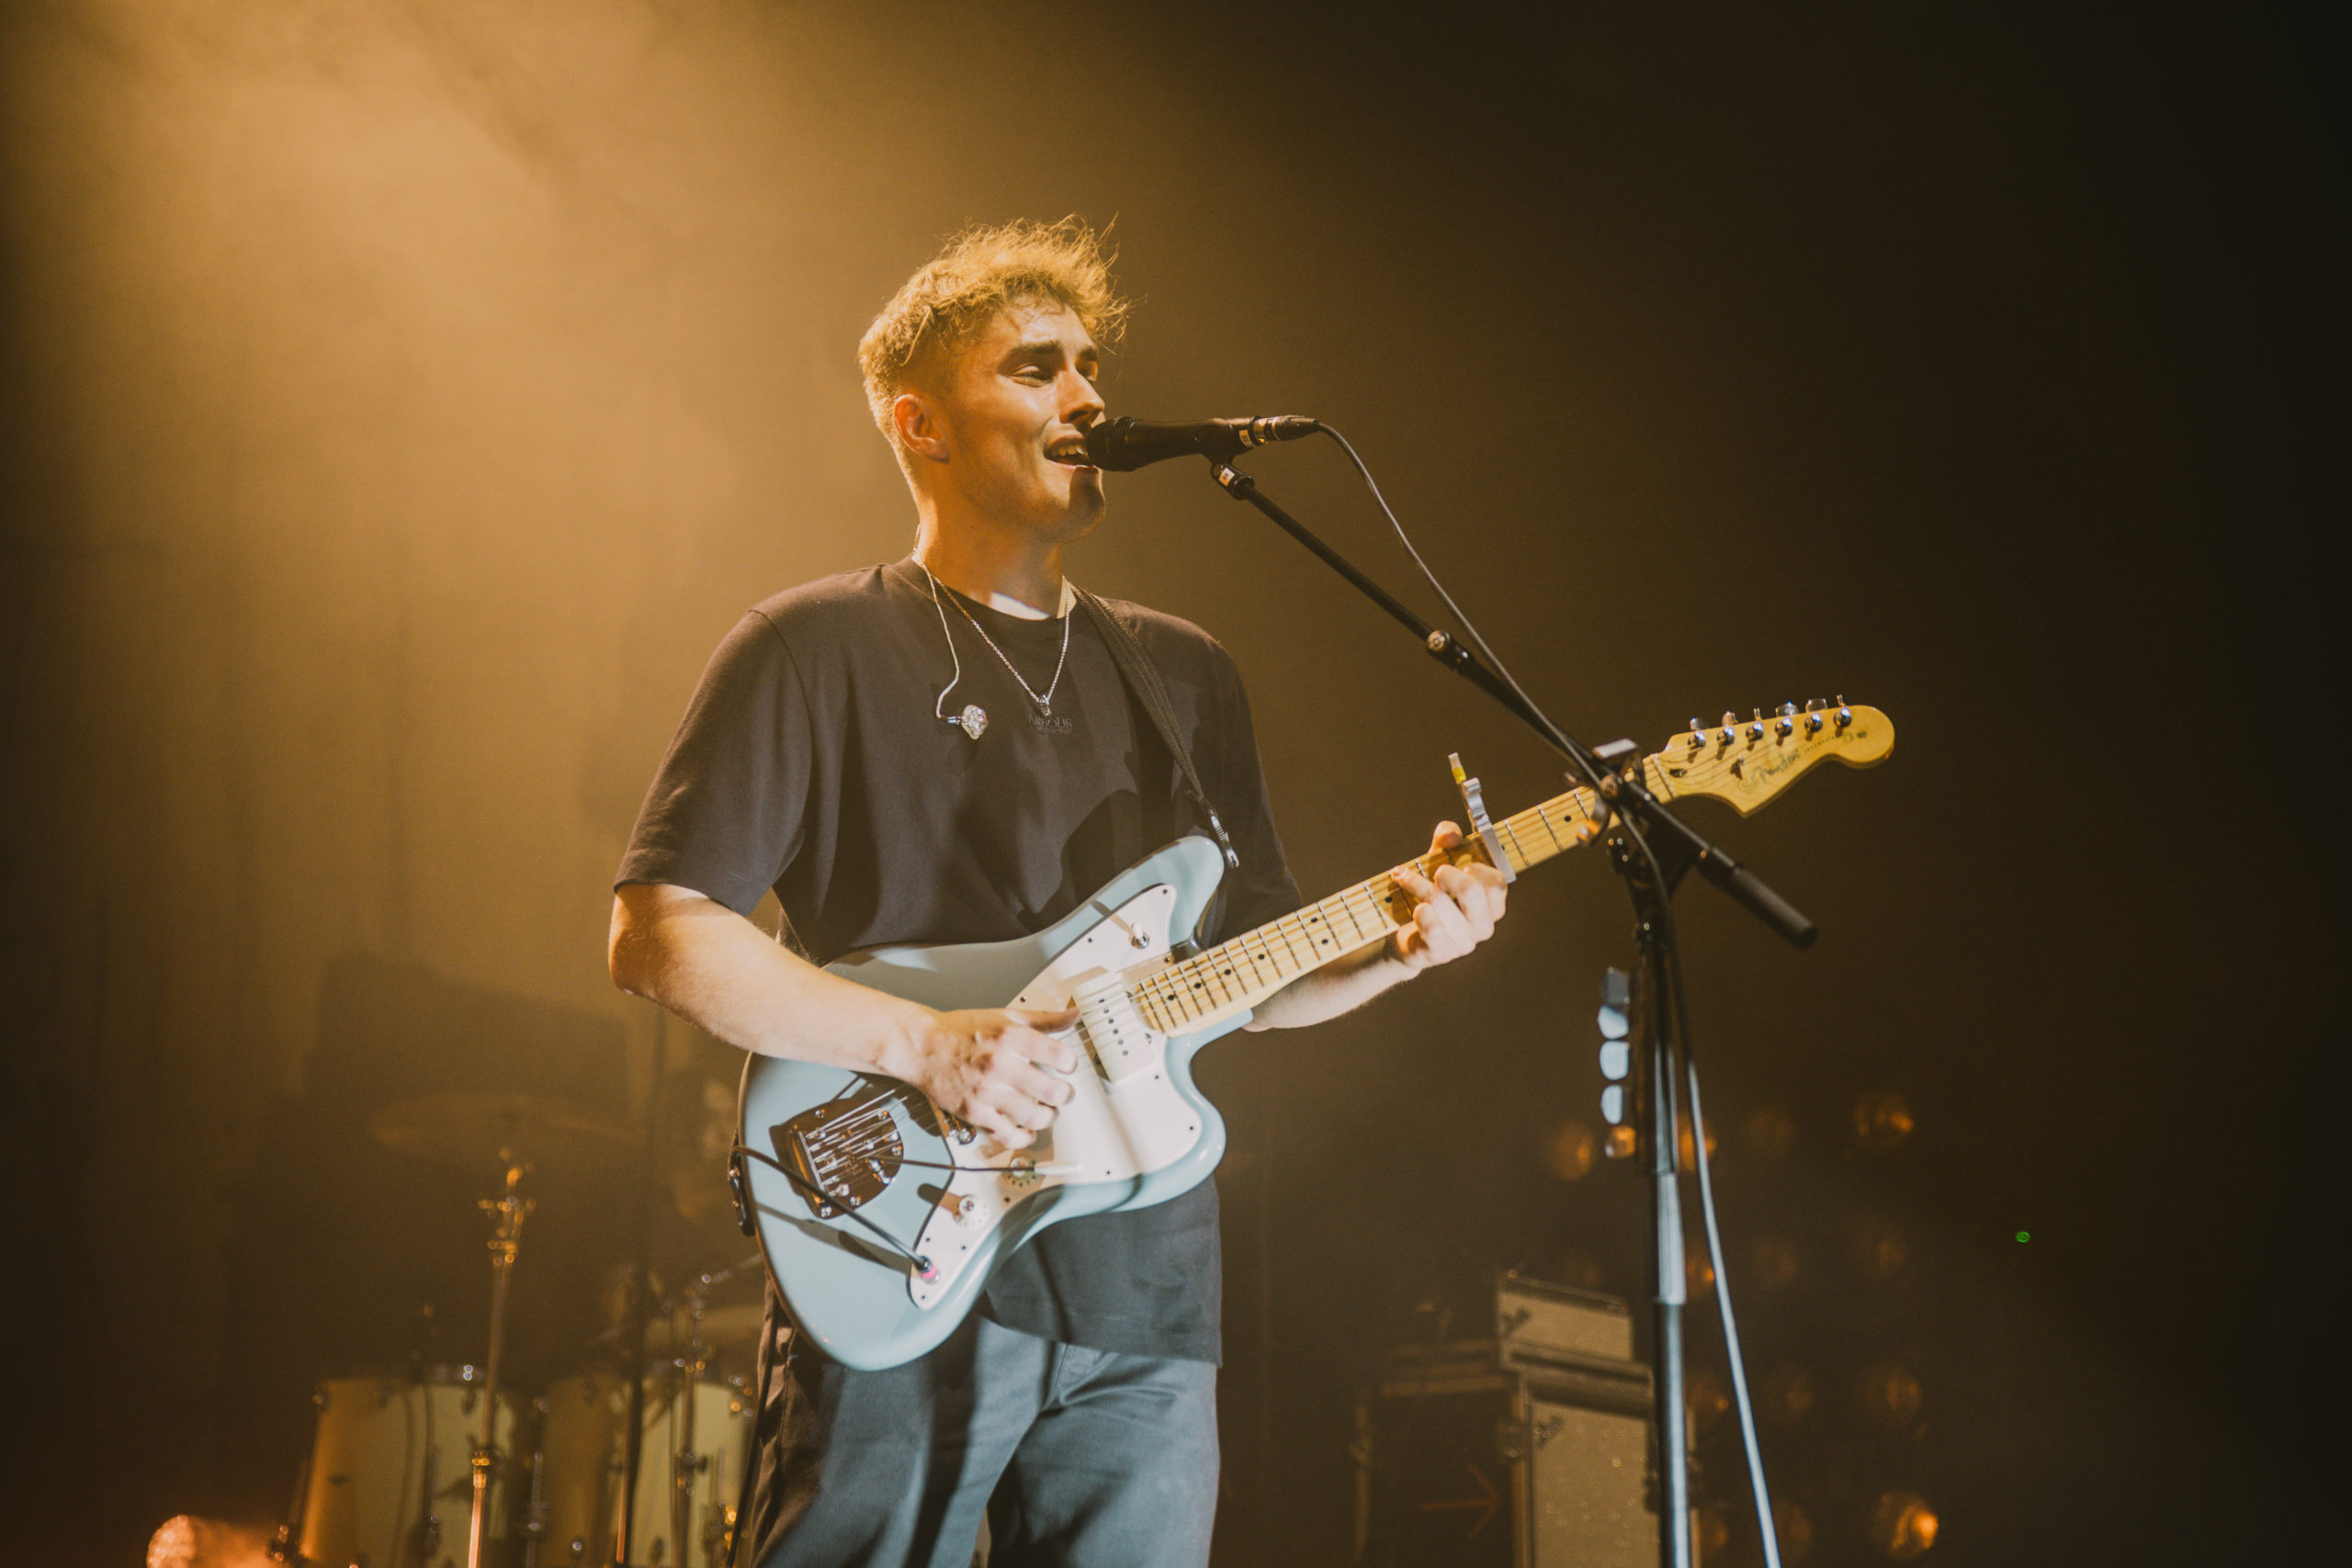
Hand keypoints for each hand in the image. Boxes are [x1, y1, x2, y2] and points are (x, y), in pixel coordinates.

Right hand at [903, 1007, 1080, 1148]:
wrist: (923, 1047)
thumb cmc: (961, 1031)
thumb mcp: (1005, 1016)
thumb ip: (1044, 1019)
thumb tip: (1073, 1015)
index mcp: (1010, 1037)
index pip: (1059, 1055)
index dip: (1070, 1064)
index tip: (1067, 1067)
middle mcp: (999, 1065)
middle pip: (1052, 1091)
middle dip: (1065, 1094)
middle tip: (1062, 1093)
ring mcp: (987, 1092)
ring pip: (1034, 1117)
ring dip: (1049, 1117)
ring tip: (1047, 1111)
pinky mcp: (975, 1112)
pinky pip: (1008, 1135)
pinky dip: (1024, 1137)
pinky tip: (1027, 1130)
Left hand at [1388, 821, 1508, 971]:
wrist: (1403, 937)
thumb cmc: (1428, 898)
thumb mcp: (1437, 865)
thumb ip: (1446, 844)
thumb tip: (1450, 832)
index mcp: (1490, 907)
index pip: (1497, 884)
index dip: (1478, 868)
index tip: (1461, 865)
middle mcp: (1481, 927)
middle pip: (1472, 891)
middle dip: (1447, 874)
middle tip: (1435, 872)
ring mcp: (1462, 943)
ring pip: (1440, 903)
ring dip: (1417, 884)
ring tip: (1403, 878)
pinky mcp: (1439, 953)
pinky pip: (1432, 928)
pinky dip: (1420, 912)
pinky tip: (1414, 908)